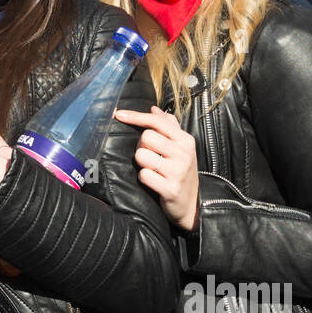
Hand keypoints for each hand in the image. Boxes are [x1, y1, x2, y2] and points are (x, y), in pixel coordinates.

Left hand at [114, 107, 198, 231]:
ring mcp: (178, 171)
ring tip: (153, 169)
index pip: (157, 121)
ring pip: (141, 155)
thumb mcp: (181, 148)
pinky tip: (154, 182)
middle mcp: (183, 153)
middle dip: (142, 146)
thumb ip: (168, 126)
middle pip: (146, 137)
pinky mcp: (170, 188)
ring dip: (142, 163)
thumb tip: (154, 109)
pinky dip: (144, 178)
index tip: (119, 114)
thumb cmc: (182, 172)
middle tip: (151, 156)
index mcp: (185, 140)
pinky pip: (144, 175)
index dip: (136, 116)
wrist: (192, 204)